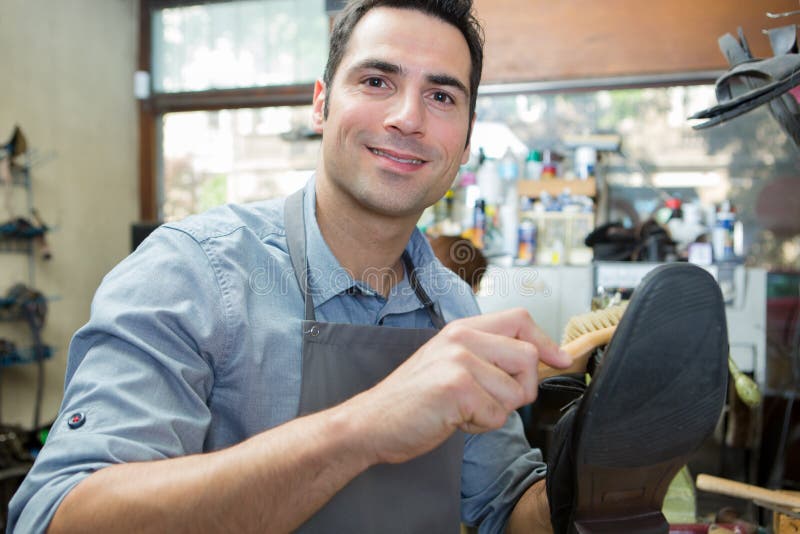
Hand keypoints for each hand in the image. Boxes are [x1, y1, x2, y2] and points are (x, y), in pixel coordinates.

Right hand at [342, 308, 571, 464]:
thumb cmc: (412, 399)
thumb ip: (489, 355)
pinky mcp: (457, 388)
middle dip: (519, 389)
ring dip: (494, 412)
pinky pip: (497, 416)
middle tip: (487, 400)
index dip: (546, 341)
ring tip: (461, 408)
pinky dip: (480, 426)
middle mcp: (462, 338)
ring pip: (515, 393)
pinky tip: (453, 418)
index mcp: (462, 329)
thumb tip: (542, 357)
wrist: (371, 422)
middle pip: (529, 358)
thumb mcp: (450, 363)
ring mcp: (459, 361)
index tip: (561, 359)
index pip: (520, 319)